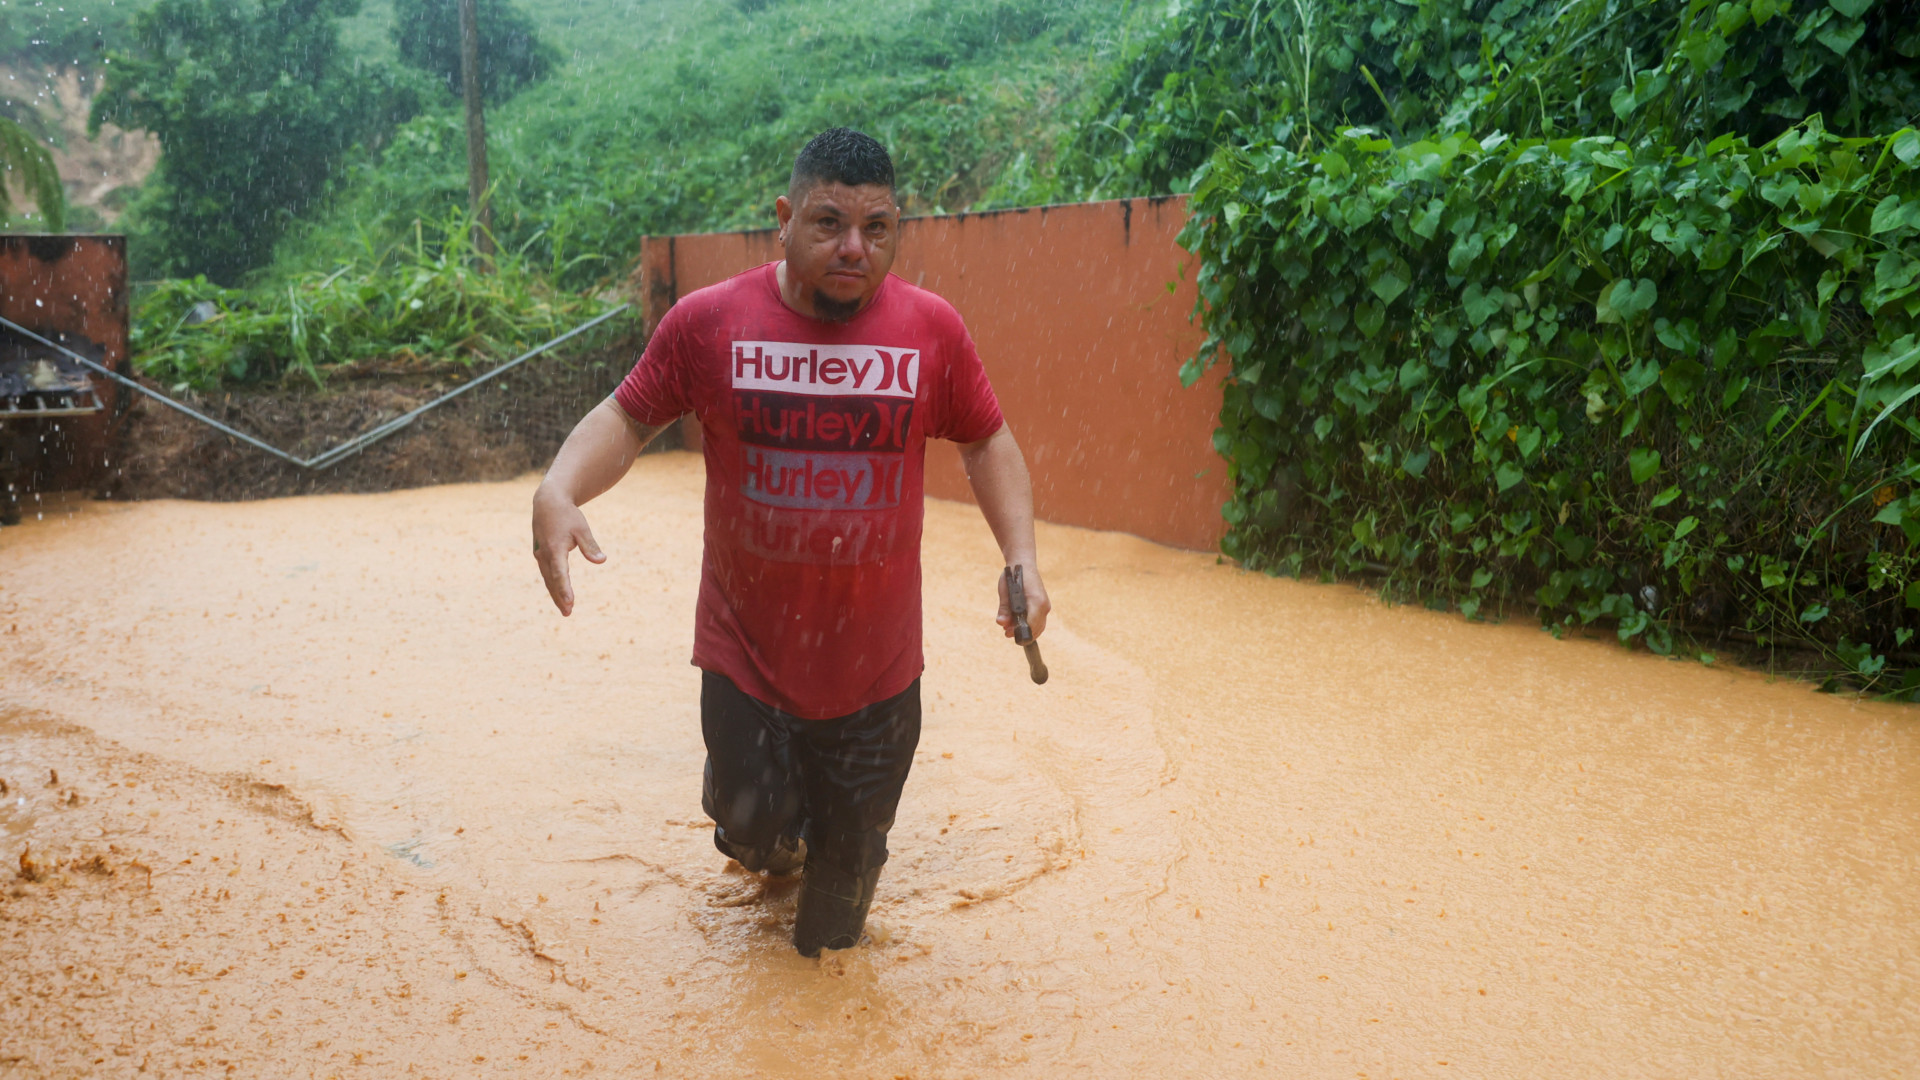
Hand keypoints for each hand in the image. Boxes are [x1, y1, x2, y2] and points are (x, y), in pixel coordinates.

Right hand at [532, 489, 605, 615]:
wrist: (548, 503)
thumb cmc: (567, 515)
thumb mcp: (582, 528)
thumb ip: (590, 546)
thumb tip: (602, 561)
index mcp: (555, 548)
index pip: (560, 573)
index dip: (564, 589)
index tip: (569, 601)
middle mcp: (544, 554)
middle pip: (552, 581)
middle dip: (559, 597)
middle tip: (568, 613)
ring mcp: (540, 555)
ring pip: (548, 579)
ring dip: (555, 594)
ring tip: (565, 610)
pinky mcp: (540, 554)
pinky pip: (546, 573)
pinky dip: (552, 585)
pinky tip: (559, 595)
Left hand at [995, 562, 1049, 640]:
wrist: (1023, 563)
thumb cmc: (1013, 576)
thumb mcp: (1005, 592)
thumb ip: (1004, 609)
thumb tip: (1001, 623)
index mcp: (1036, 601)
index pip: (1031, 624)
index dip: (1019, 632)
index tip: (1007, 633)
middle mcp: (1044, 605)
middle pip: (1036, 628)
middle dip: (1021, 633)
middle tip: (1006, 633)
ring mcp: (1045, 606)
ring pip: (1039, 627)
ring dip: (1026, 631)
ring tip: (1010, 628)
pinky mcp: (1043, 606)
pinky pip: (1039, 622)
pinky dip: (1030, 626)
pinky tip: (1017, 624)